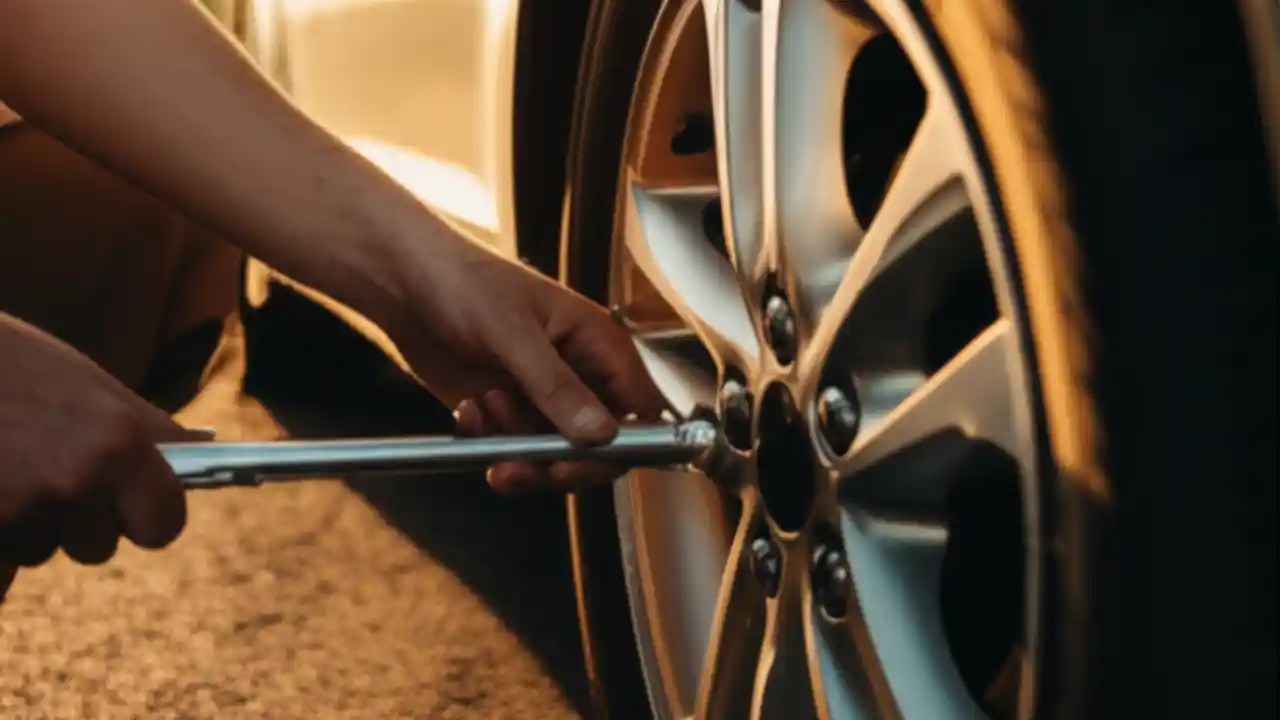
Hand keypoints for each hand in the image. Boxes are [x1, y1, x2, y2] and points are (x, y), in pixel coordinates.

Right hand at [0, 314, 199, 598]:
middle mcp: (72, 482)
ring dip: (22, 523)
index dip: (151, 518)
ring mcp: (16, 512)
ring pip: (38, 551)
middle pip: (97, 545)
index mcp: (115, 443)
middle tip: (37, 463)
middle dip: (74, 518)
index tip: (139, 511)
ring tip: (0, 462)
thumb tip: (200, 447)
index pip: (164, 522)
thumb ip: (140, 423)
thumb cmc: (5, 362)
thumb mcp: (82, 381)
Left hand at [385, 238, 666, 492]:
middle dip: (558, 461)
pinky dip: (488, 440)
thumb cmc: (464, 280)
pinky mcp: (506, 410)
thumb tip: (600, 434)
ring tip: (484, 409)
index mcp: (598, 344)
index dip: (621, 445)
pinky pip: (512, 448)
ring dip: (516, 447)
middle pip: (597, 445)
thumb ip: (556, 386)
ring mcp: (541, 395)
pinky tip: (468, 409)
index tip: (579, 462)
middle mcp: (577, 373)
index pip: (639, 411)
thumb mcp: (512, 333)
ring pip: (552, 453)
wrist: (403, 283)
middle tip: (521, 465)